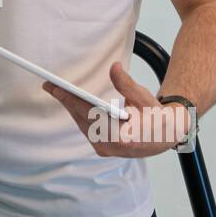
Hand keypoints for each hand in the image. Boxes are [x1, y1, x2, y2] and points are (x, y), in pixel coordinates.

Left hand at [42, 61, 190, 157]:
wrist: (166, 137)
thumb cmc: (157, 118)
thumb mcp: (145, 98)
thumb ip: (127, 84)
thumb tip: (114, 67)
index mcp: (122, 137)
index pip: (90, 115)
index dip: (71, 100)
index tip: (56, 89)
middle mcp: (110, 146)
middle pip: (82, 119)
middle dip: (66, 101)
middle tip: (49, 85)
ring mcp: (105, 149)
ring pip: (82, 124)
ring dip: (71, 107)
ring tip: (56, 91)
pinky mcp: (103, 148)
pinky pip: (86, 128)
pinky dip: (79, 114)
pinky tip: (70, 102)